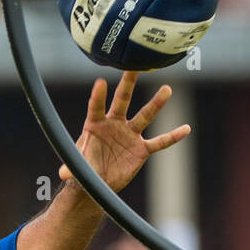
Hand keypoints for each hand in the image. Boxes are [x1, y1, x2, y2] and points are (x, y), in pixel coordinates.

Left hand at [57, 73, 190, 192]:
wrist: (98, 182)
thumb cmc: (84, 169)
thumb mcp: (78, 168)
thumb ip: (73, 167)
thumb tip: (63, 173)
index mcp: (95, 125)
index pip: (96, 107)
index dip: (98, 97)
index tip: (100, 83)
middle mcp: (114, 124)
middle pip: (122, 100)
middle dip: (128, 84)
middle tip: (135, 66)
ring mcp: (129, 134)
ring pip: (144, 116)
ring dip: (155, 104)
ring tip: (167, 89)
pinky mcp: (141, 149)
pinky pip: (159, 142)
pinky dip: (172, 137)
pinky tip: (186, 129)